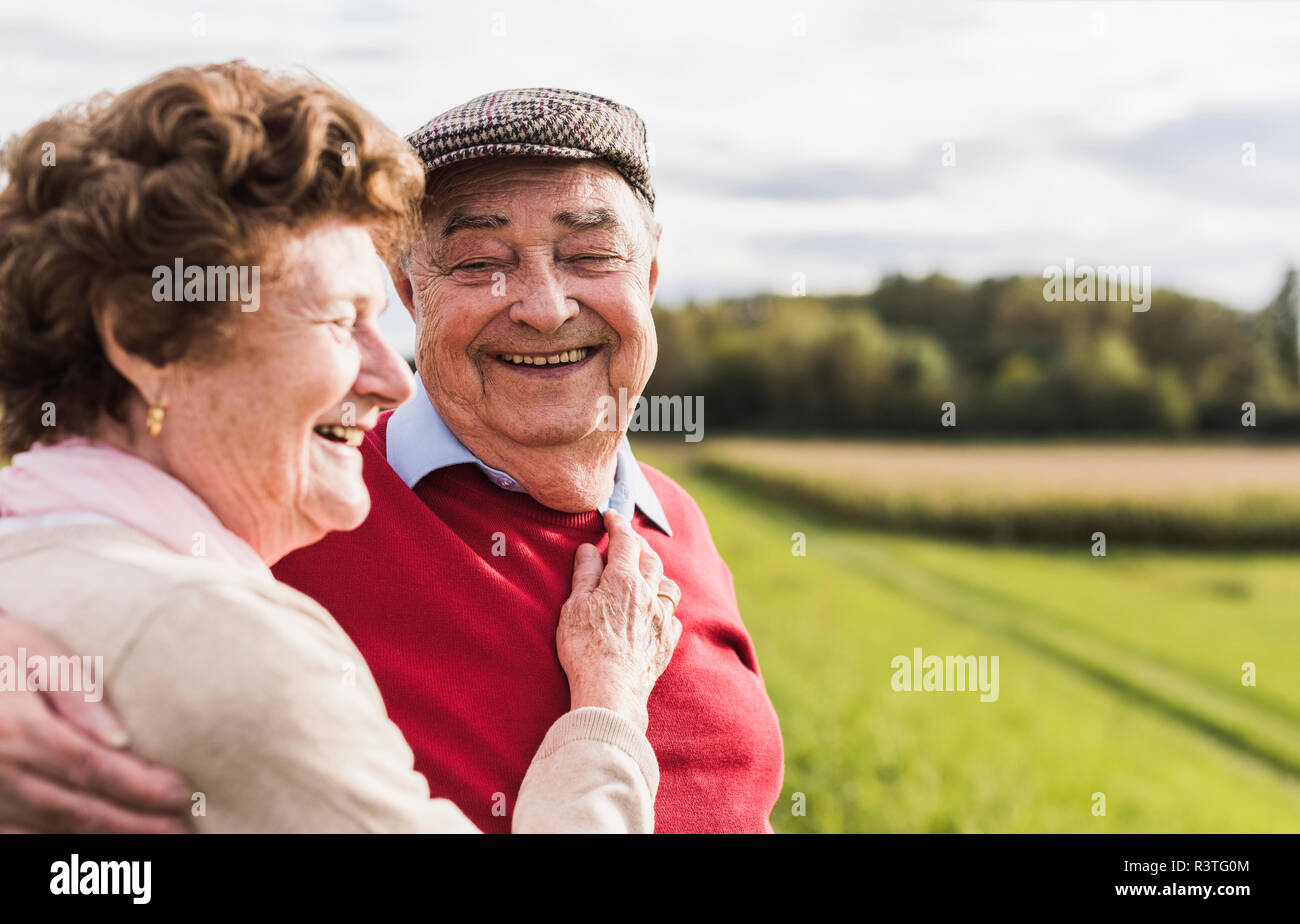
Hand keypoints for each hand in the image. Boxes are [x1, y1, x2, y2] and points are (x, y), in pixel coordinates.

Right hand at [0, 616, 192, 832]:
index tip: (183, 794)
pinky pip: (21, 839)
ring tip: (157, 842)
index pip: (91, 768)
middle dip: (135, 826)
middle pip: (77, 810)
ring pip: (52, 833)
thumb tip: (121, 738)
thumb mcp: (32, 651)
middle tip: (184, 831)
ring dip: (107, 843)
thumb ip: (77, 690)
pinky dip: (62, 846)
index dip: (140, 787)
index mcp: (16, 731)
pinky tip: (104, 843)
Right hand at [556, 509, 682, 732]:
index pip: (625, 540)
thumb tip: (589, 549)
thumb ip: (585, 574)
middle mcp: (649, 594)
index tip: (611, 515)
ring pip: (667, 583)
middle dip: (638, 543)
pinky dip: (664, 604)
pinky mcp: (668, 641)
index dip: (618, 523)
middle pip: (650, 557)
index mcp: (624, 580)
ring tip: (645, 571)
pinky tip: (656, 609)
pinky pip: (673, 614)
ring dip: (657, 571)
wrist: (611, 692)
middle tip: (626, 538)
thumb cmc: (585, 648)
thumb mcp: (575, 606)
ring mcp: (662, 618)